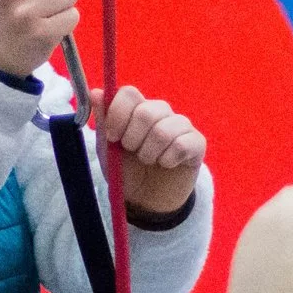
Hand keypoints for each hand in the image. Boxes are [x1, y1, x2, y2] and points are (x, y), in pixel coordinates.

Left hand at [101, 85, 204, 215]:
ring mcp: (180, 125)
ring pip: (163, 131)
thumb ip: (103, 120)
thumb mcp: (107, 148)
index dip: (118, 114)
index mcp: (136, 108)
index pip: (129, 93)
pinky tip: (166, 164)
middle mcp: (160, 111)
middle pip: (146, 112)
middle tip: (132, 152)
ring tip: (148, 161)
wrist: (145, 200)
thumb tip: (95, 92)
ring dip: (149, 153)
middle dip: (133, 139)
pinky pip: (181, 145)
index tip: (113, 137)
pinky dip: (167, 160)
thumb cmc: (126, 170)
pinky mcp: (197, 142)